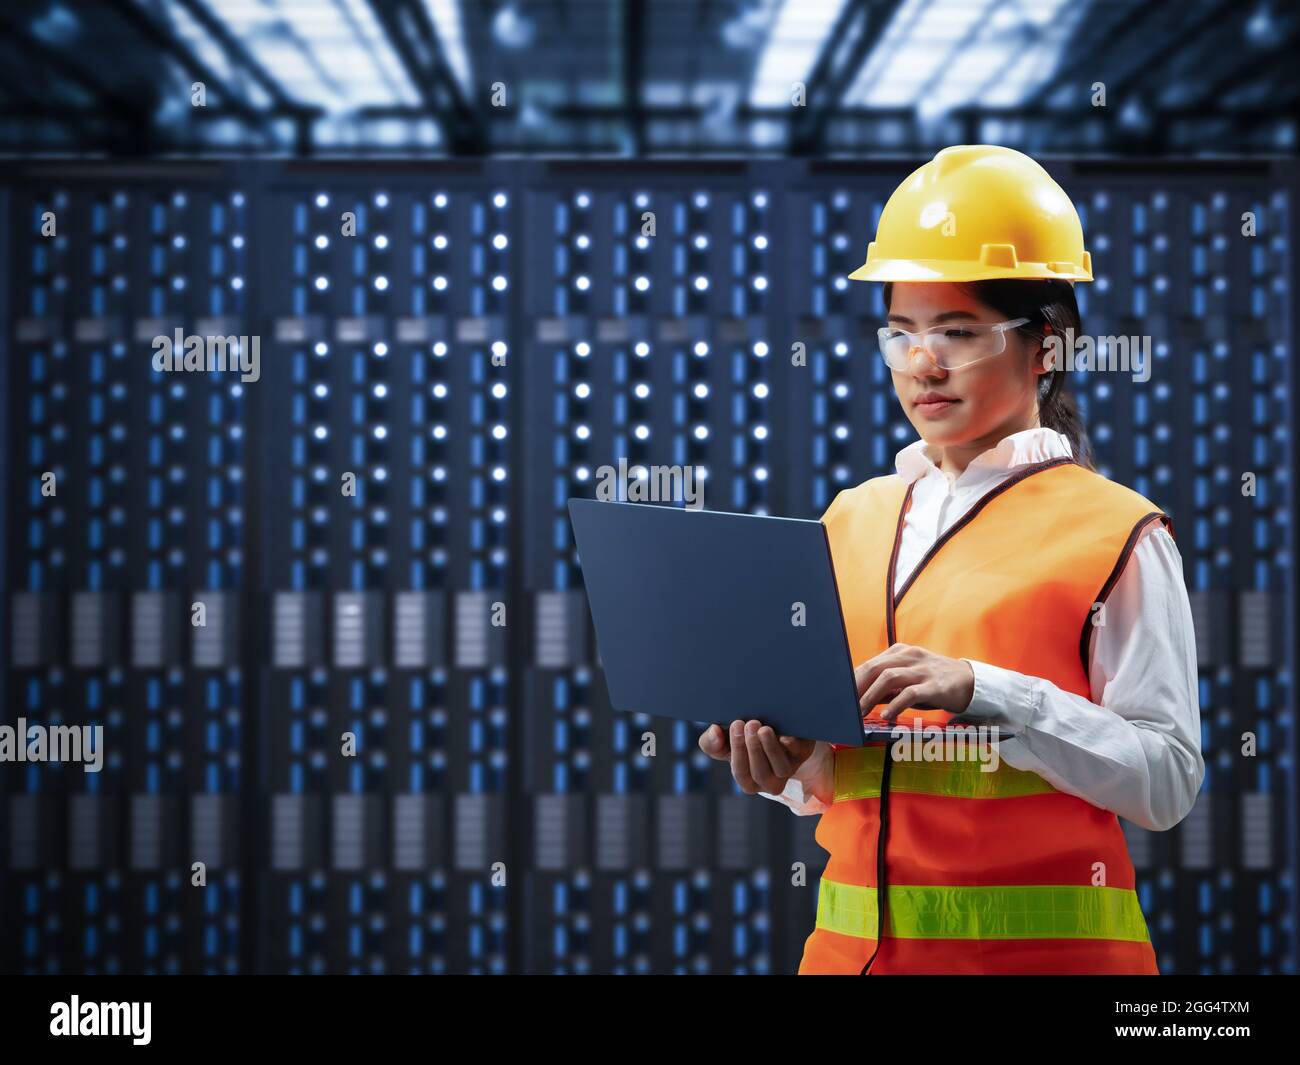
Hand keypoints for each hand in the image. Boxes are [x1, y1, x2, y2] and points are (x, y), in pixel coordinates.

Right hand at [698, 719, 816, 795]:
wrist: (774, 728)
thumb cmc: (745, 740)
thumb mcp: (725, 742)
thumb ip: (711, 742)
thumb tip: (715, 732)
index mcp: (750, 782)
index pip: (742, 774)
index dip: (738, 752)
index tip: (735, 726)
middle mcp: (770, 781)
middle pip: (761, 773)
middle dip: (753, 749)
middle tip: (748, 724)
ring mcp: (789, 769)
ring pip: (782, 769)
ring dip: (771, 748)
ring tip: (763, 728)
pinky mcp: (803, 754)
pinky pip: (799, 753)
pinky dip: (791, 742)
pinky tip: (782, 729)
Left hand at [855, 643, 974, 719]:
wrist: (971, 681)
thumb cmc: (934, 681)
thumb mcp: (909, 679)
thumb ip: (887, 687)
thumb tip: (862, 699)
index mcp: (901, 652)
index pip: (870, 664)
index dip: (853, 680)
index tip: (841, 695)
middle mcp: (910, 657)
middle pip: (875, 668)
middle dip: (857, 688)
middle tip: (846, 705)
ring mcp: (923, 670)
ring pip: (889, 678)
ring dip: (871, 696)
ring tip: (860, 712)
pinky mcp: (935, 685)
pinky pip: (911, 693)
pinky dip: (896, 704)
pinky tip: (887, 715)